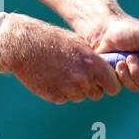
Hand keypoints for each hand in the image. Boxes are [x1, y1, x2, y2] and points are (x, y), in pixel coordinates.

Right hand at [0, 14, 121, 103]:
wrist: (24, 46)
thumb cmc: (53, 40)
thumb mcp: (79, 44)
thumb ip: (95, 60)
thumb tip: (107, 70)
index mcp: (93, 65)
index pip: (114, 87)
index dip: (109, 84)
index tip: (104, 81)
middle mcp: (83, 79)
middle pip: (97, 94)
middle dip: (91, 87)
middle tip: (78, 74)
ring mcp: (69, 90)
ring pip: (80, 96)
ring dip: (75, 88)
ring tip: (62, 71)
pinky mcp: (55, 97)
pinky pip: (64, 98)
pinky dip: (60, 91)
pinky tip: (52, 76)